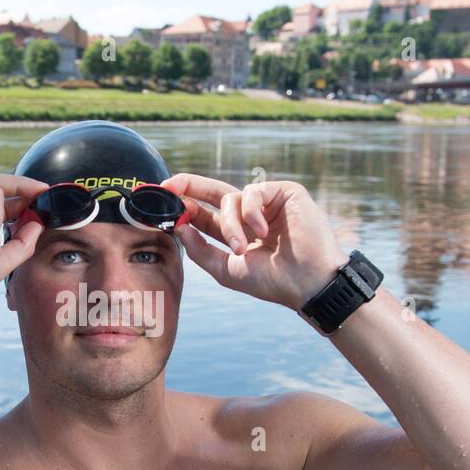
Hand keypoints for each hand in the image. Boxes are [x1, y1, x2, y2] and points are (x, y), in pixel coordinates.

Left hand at [163, 174, 348, 309]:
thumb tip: (179, 227)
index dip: (184, 207)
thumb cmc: (272, 282)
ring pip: (230, 197)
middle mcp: (250, 215)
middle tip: (169, 186)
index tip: (162, 202)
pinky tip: (263, 231)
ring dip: (230, 224)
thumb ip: (200, 250)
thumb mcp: (226, 269)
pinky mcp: (285, 192)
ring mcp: (267, 203)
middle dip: (189, 186)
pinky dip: (251, 212)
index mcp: (237, 232)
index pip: (205, 214)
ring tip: (243, 248)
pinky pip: (253, 191)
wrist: (307, 283)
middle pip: (213, 192)